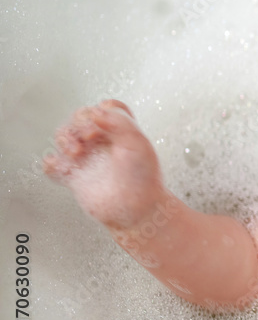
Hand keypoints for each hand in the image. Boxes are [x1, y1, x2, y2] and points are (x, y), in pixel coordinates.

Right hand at [44, 99, 165, 229]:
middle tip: (89, 136)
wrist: (136, 210)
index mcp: (120, 132)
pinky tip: (65, 168)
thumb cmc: (143, 178)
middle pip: (79, 118)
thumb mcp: (138, 143)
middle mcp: (102, 143)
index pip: (105, 109)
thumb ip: (120, 121)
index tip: (103, 121)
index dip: (100, 110)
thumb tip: (97, 111)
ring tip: (76, 153)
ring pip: (63, 136)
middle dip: (79, 123)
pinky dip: (52, 163)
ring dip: (64, 139)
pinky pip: (52, 164)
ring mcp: (86, 158)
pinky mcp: (74, 176)